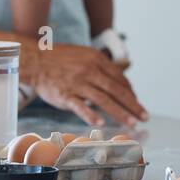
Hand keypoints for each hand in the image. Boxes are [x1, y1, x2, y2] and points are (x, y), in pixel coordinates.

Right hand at [32, 43, 147, 126]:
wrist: (35, 59)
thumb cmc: (61, 59)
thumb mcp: (85, 55)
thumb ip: (102, 68)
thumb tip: (120, 83)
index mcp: (97, 60)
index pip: (120, 79)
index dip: (131, 93)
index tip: (137, 105)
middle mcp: (89, 70)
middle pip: (116, 90)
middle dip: (132, 105)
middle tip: (144, 117)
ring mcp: (77, 83)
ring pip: (103, 99)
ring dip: (120, 112)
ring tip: (132, 123)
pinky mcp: (64, 94)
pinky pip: (80, 106)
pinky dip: (91, 115)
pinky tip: (101, 123)